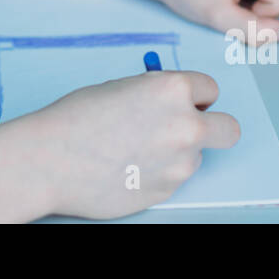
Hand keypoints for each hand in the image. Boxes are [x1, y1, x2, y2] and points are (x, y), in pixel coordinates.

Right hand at [18, 69, 239, 218]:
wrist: (50, 160)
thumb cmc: (76, 118)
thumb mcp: (121, 87)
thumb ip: (156, 94)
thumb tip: (175, 102)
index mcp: (173, 90)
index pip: (210, 89)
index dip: (194, 95)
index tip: (183, 101)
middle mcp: (185, 126)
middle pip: (229, 129)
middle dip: (213, 126)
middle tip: (187, 128)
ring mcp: (180, 163)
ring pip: (197, 156)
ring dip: (177, 152)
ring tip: (135, 149)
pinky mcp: (169, 192)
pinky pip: (175, 178)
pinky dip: (159, 173)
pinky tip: (127, 167)